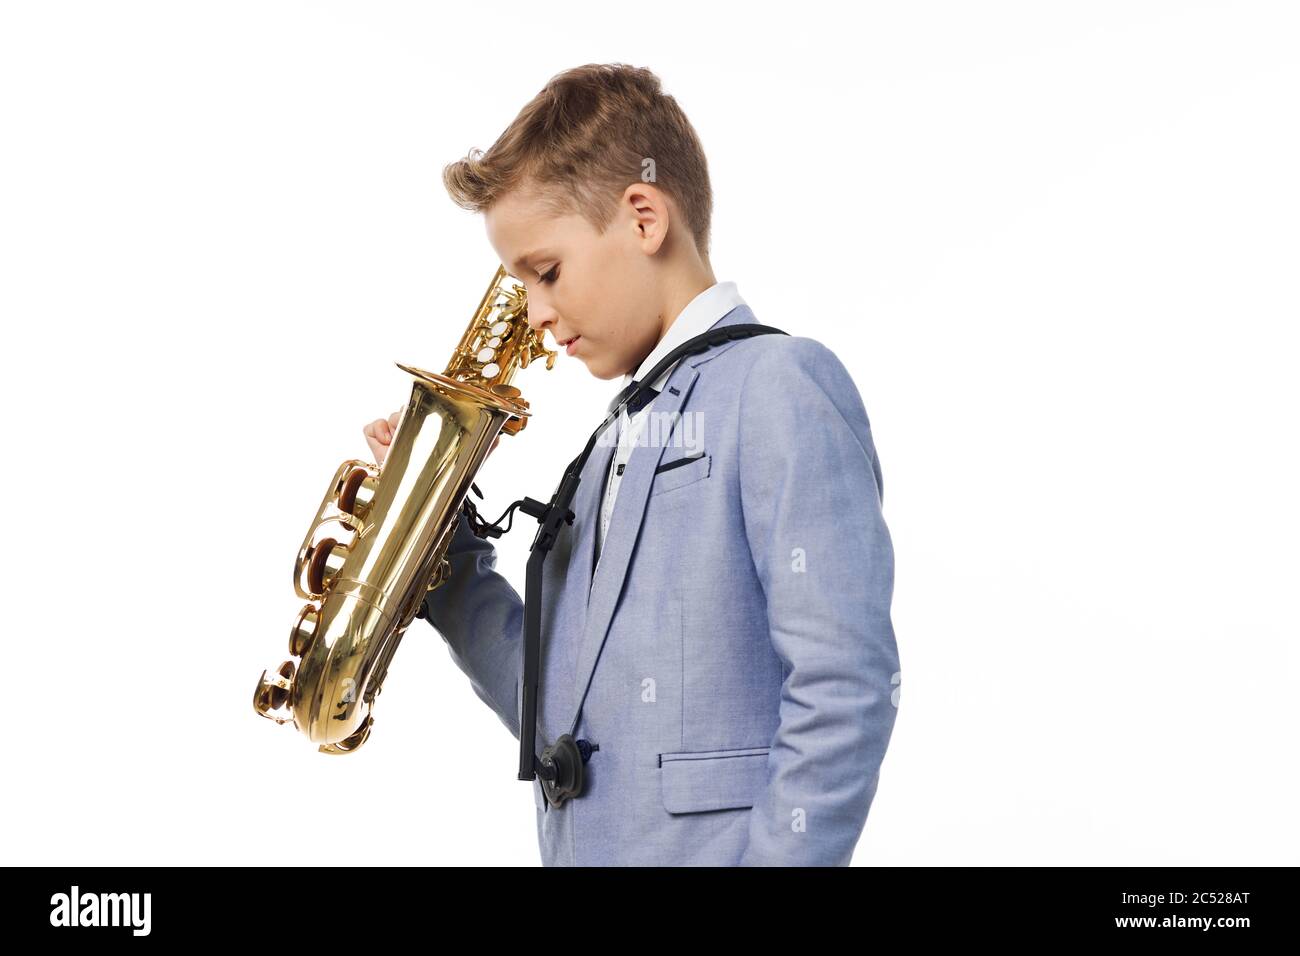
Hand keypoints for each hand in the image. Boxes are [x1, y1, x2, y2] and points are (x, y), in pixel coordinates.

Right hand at [363, 410, 501, 466]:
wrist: (420, 498)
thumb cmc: (442, 476)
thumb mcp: (467, 461)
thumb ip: (485, 448)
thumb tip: (499, 438)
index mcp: (431, 426)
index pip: (426, 404)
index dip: (428, 405)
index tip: (432, 412)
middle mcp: (412, 426)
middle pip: (406, 407)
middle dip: (411, 415)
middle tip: (417, 430)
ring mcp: (393, 434)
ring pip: (390, 416)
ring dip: (395, 425)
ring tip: (402, 441)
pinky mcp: (376, 442)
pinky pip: (370, 427)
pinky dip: (377, 432)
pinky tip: (387, 443)